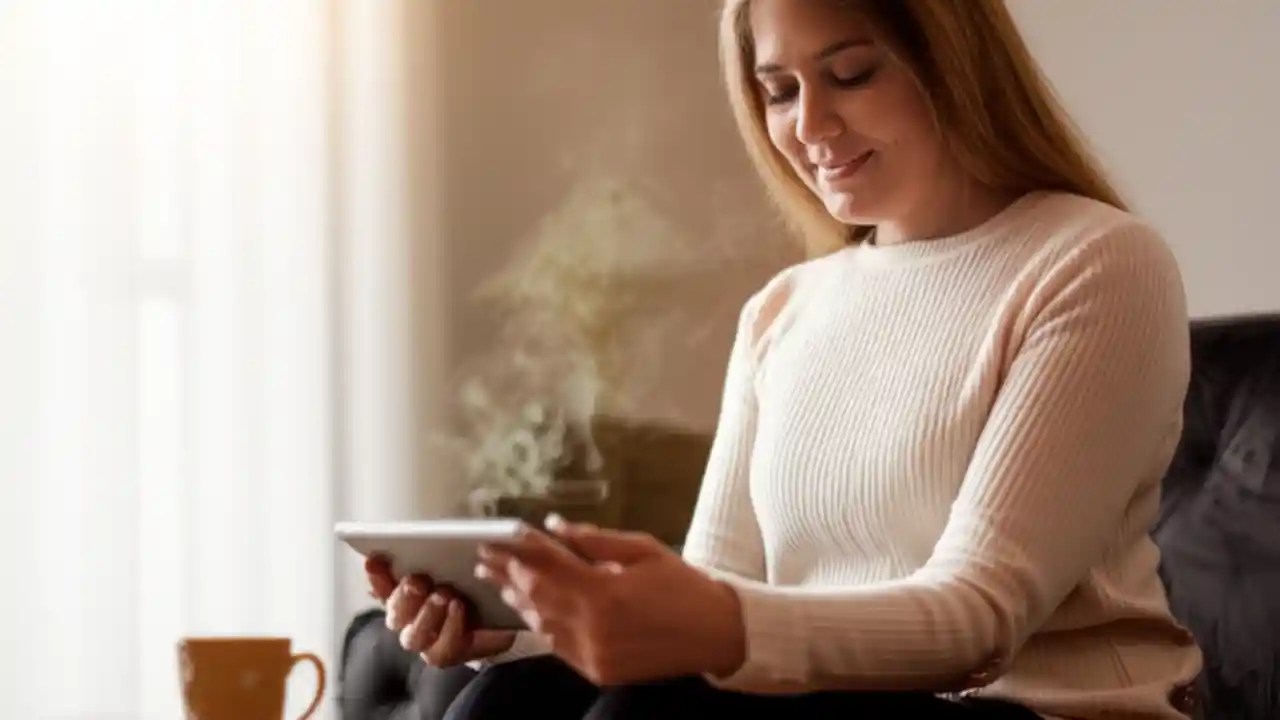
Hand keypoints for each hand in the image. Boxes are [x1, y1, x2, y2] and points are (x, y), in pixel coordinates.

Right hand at [365, 555, 515, 665]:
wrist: (495, 620)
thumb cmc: (465, 589)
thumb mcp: (449, 569)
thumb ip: (423, 560)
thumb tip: (394, 550)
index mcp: (403, 600)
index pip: (381, 589)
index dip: (376, 577)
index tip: (375, 559)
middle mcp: (408, 623)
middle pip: (394, 616)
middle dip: (404, 597)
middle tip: (417, 581)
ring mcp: (425, 643)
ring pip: (413, 636)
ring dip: (426, 614)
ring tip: (443, 595)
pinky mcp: (446, 654)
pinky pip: (442, 649)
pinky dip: (450, 626)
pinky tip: (457, 607)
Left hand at [473, 516, 745, 684]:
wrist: (717, 634)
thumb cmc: (682, 584)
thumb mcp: (642, 549)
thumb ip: (593, 539)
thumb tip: (552, 526)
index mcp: (603, 592)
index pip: (545, 567)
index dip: (516, 551)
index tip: (493, 539)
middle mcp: (592, 627)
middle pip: (535, 597)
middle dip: (508, 575)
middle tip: (486, 559)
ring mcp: (593, 654)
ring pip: (541, 624)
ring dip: (519, 601)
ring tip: (501, 582)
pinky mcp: (598, 671)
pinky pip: (558, 646)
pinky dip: (541, 624)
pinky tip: (531, 609)